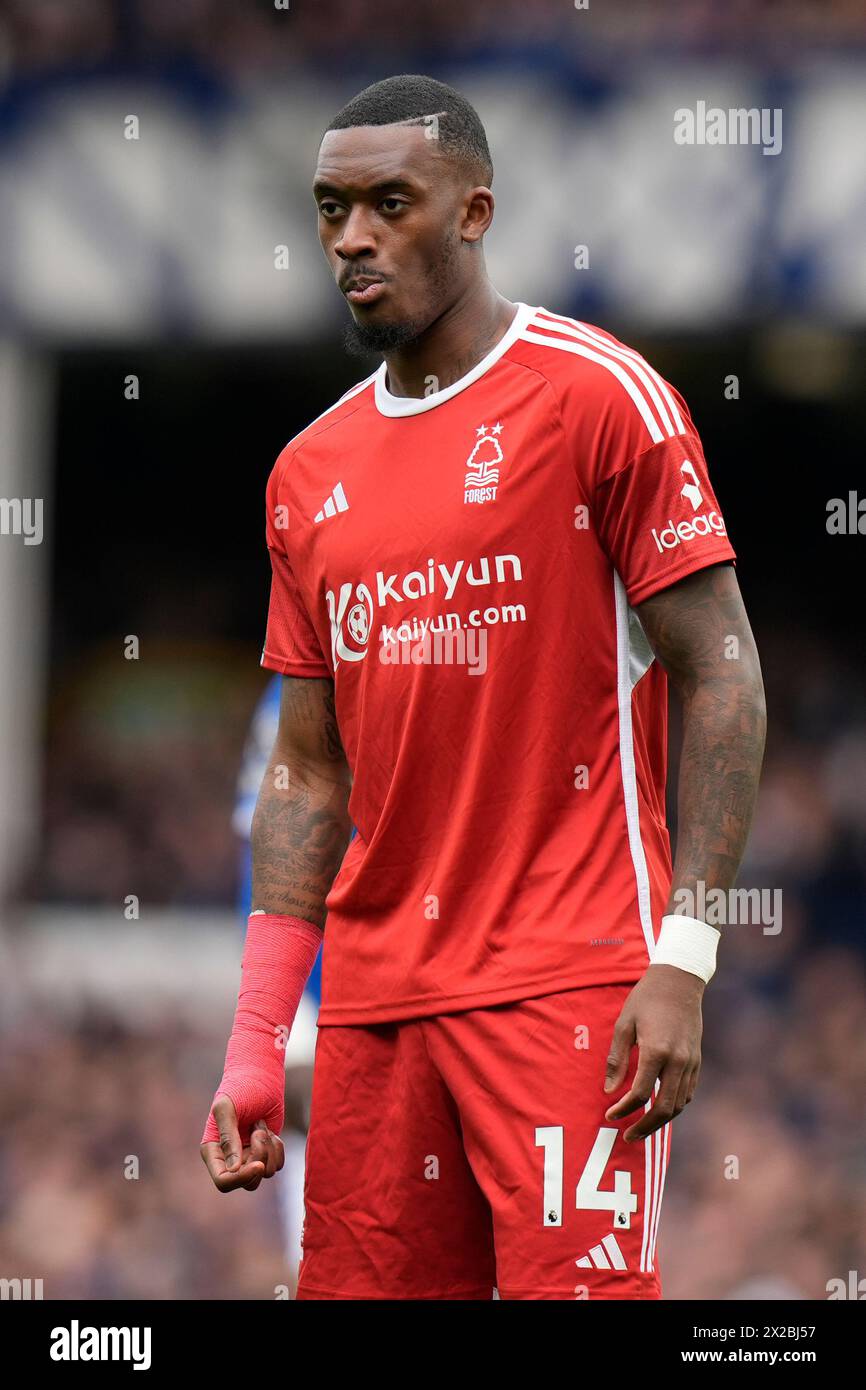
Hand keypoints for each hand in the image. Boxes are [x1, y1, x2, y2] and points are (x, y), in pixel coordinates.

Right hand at [200, 1097, 284, 1192]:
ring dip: (269, 1148)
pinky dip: (278, 1147)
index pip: (223, 1181)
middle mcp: (229, 1159)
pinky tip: (269, 1129)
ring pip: (265, 1173)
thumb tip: (233, 1169)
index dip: (240, 1178)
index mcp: (213, 1151)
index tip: (258, 1165)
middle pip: (247, 1182)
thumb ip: (228, 1137)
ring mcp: (249, 1157)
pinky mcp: (266, 1152)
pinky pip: (277, 1164)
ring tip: (261, 1124)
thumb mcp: (227, 1108)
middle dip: (259, 1158)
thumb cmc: (239, 1088)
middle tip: (259, 1132)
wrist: (260, 1076)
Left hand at [603, 964, 703, 1141]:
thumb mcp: (624, 1024)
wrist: (679, 980)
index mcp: (656, 1051)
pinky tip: (660, 1109)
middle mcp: (678, 1061)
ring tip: (641, 1128)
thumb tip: (610, 1091)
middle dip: (644, 1127)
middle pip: (664, 1108)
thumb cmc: (646, 999)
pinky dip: (674, 1106)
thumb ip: (618, 1059)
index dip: (624, 1109)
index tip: (610, 1114)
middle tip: (627, 1136)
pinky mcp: (697, 1060)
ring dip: (660, 1121)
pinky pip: (688, 1093)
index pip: (641, 1094)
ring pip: (679, 1104)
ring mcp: (691, 1062)